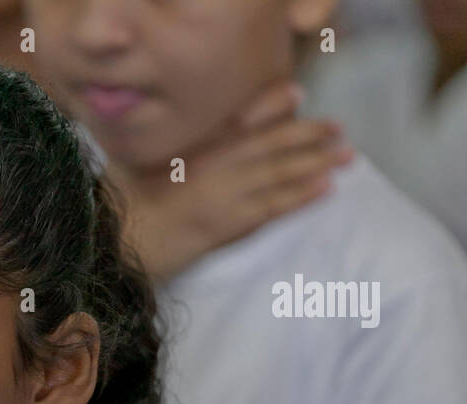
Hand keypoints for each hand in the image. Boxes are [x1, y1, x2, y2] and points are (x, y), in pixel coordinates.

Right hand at [110, 81, 353, 279]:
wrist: (119, 244)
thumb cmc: (121, 203)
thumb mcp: (136, 158)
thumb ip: (166, 139)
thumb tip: (194, 131)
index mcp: (191, 145)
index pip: (240, 119)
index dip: (273, 106)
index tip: (299, 96)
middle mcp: (212, 164)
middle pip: (270, 143)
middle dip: (309, 135)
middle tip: (339, 130)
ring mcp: (223, 194)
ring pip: (279, 173)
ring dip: (316, 163)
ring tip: (346, 157)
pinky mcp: (228, 225)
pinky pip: (272, 207)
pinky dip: (300, 196)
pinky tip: (324, 188)